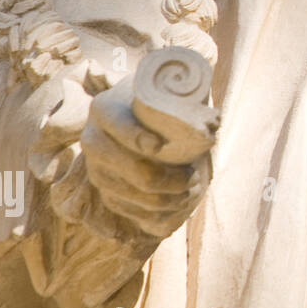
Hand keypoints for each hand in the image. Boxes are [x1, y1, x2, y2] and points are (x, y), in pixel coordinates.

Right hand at [81, 74, 211, 239]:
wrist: (140, 116)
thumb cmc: (159, 102)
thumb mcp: (166, 94)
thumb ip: (183, 101)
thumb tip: (213, 123)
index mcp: (105, 109)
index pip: (118, 125)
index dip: (136, 137)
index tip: (159, 145)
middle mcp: (93, 139)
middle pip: (132, 169)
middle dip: (169, 179)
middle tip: (194, 176)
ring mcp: (96, 168)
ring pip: (133, 195)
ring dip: (168, 199)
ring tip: (192, 190)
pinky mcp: (104, 190)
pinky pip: (129, 210)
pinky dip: (157, 213)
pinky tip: (179, 204)